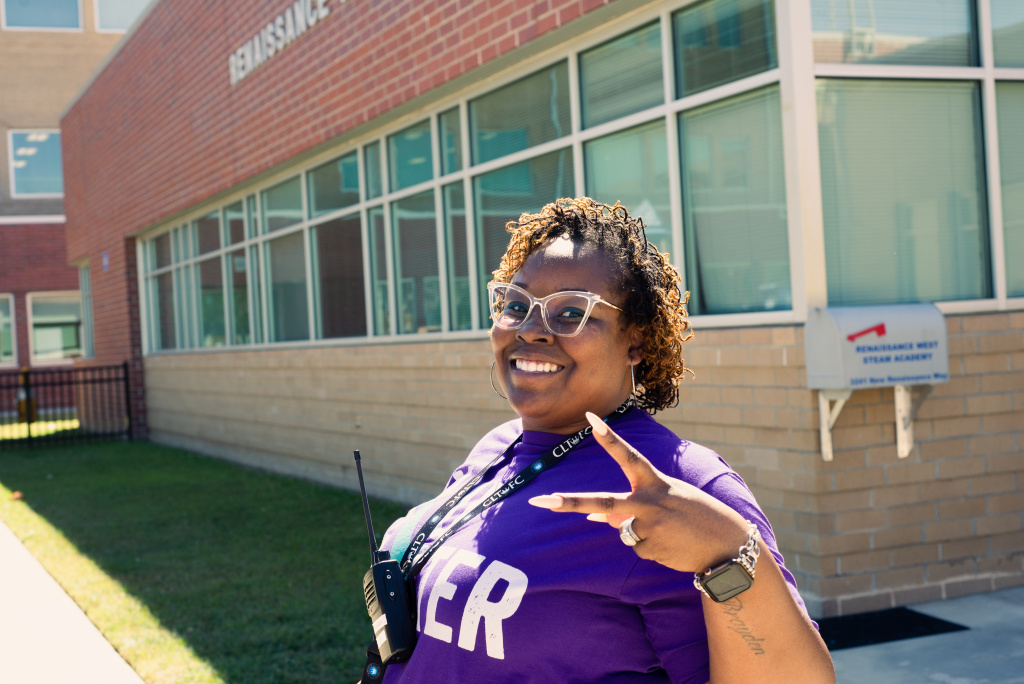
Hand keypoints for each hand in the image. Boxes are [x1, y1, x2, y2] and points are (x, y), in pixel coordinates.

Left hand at [528, 411, 749, 573]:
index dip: (608, 437)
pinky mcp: (651, 548)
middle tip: (540, 501)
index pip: (627, 455)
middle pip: (602, 502)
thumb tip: (594, 520)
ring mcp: (649, 526)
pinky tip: (672, 547)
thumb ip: (630, 507)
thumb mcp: (666, 504)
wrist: (728, 546)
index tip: (589, 417)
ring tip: (671, 534)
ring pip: (624, 532)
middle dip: (570, 503)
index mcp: (655, 482)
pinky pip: (637, 549)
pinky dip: (651, 550)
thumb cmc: (695, 518)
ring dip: (643, 536)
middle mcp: (648, 502)